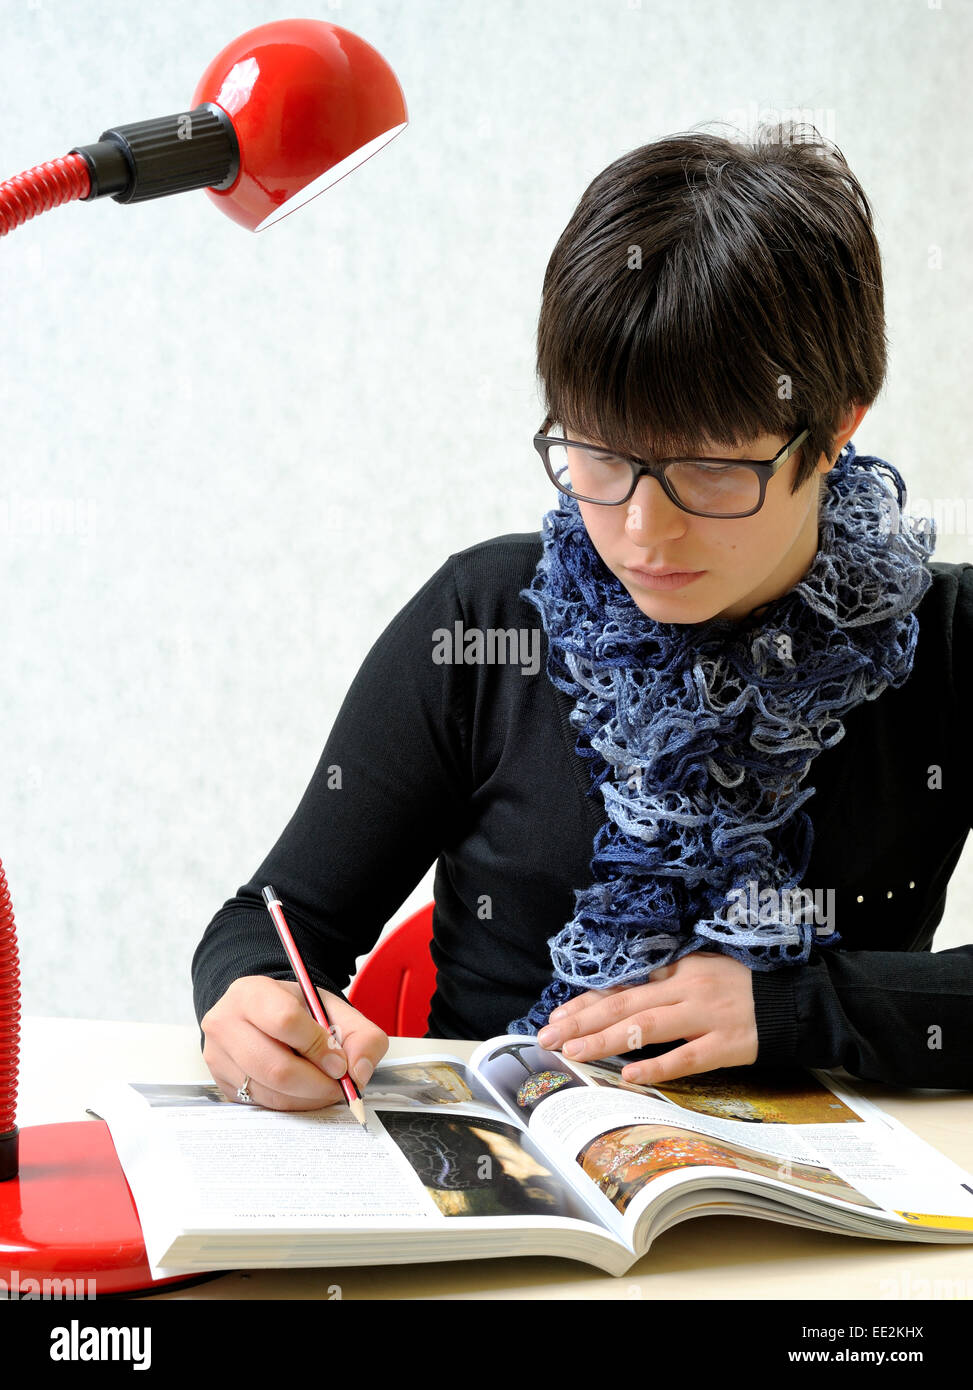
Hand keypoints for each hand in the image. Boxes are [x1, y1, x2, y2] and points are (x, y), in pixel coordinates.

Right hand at [201, 975, 388, 1110]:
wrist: (266, 1017)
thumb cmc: (298, 1012)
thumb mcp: (333, 1010)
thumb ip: (360, 1036)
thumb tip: (359, 1072)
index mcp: (251, 993)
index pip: (285, 1021)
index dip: (319, 1047)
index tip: (340, 1062)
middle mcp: (225, 1023)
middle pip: (275, 1067)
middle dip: (317, 1083)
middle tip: (339, 1085)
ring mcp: (217, 1057)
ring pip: (270, 1092)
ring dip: (307, 1098)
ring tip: (325, 1087)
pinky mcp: (222, 1084)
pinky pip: (262, 1105)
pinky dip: (292, 1105)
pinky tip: (305, 1092)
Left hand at [535, 951, 758, 1083]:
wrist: (793, 1000)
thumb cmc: (742, 985)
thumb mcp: (700, 970)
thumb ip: (664, 981)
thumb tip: (619, 996)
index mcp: (677, 970)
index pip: (621, 987)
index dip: (586, 1002)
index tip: (556, 1016)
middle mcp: (686, 990)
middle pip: (624, 1006)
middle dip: (582, 1022)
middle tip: (548, 1037)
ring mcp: (706, 1017)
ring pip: (647, 1028)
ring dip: (606, 1040)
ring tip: (575, 1052)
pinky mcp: (727, 1044)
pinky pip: (687, 1057)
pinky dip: (658, 1067)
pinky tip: (630, 1074)